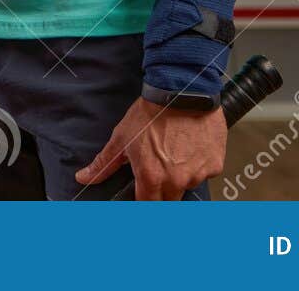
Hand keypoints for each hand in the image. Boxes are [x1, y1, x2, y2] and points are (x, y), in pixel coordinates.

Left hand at [75, 96, 225, 199]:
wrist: (181, 90)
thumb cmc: (150, 112)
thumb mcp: (121, 137)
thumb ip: (103, 163)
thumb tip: (83, 178)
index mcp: (151, 177)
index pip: (147, 208)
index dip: (143, 203)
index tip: (143, 196)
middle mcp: (176, 181)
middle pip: (168, 202)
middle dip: (161, 192)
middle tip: (158, 170)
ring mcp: (198, 174)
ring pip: (187, 186)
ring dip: (181, 177)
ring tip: (175, 152)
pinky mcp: (215, 164)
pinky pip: (205, 173)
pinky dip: (198, 164)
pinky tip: (191, 147)